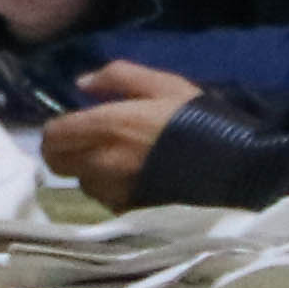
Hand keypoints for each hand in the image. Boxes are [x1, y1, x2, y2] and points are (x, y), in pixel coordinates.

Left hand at [40, 61, 198, 198]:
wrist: (234, 166)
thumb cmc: (199, 119)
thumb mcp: (163, 84)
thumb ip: (118, 77)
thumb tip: (81, 83)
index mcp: (109, 125)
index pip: (53, 136)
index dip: (57, 130)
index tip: (74, 124)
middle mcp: (103, 162)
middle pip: (58, 164)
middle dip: (66, 152)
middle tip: (88, 142)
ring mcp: (115, 191)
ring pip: (82, 183)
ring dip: (90, 172)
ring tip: (118, 160)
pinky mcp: (130, 210)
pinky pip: (104, 200)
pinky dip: (110, 189)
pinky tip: (134, 178)